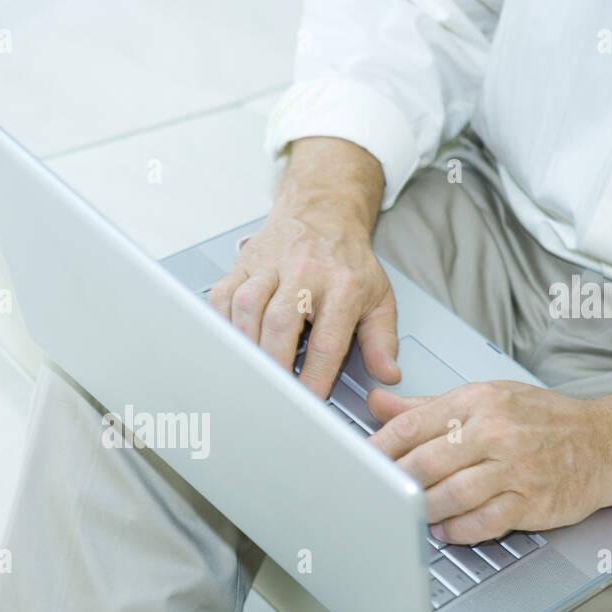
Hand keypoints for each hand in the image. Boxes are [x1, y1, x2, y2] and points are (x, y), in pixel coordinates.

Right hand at [207, 137, 399, 397]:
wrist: (322, 209)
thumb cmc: (346, 259)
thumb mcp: (378, 297)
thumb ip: (382, 340)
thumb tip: (388, 374)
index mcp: (343, 286)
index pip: (327, 342)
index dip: (315, 378)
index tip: (309, 401)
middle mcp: (305, 273)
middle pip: (282, 326)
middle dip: (275, 366)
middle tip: (274, 394)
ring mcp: (270, 266)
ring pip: (248, 309)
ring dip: (247, 347)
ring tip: (252, 372)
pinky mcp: (243, 265)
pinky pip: (223, 298)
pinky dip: (224, 325)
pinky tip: (233, 343)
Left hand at [367, 381, 611, 543]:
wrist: (607, 442)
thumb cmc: (541, 419)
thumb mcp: (485, 398)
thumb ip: (426, 407)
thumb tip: (377, 402)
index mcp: (477, 401)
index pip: (413, 425)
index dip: (378, 447)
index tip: (356, 463)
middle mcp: (495, 431)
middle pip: (427, 461)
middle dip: (394, 482)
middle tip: (376, 495)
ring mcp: (516, 468)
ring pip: (453, 494)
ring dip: (425, 509)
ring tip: (410, 515)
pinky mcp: (533, 501)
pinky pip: (485, 522)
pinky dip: (459, 530)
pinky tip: (446, 530)